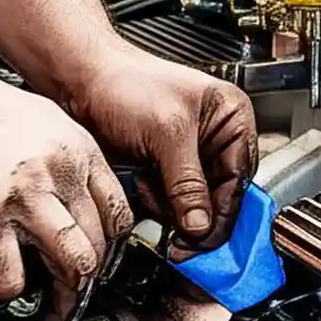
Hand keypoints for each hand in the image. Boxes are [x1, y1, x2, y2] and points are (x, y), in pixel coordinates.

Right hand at [0, 74, 133, 301]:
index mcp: (74, 147)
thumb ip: (56, 160)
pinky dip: (2, 294)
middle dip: (86, 283)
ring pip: (72, 265)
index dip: (111, 249)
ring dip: (60, 300)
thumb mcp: (33, 118)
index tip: (98, 267)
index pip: (118, 212)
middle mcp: (57, 171)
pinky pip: (10, 278)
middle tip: (70, 300)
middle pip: (99, 245)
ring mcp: (24, 196)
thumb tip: (65, 201)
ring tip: (44, 314)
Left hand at [64, 45, 257, 252]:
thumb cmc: (125, 83)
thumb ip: (186, 182)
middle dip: (193, 213)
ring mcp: (191, 156)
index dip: (222, 213)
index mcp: (232, 119)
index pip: (239, 179)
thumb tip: (200, 225)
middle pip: (220, 197)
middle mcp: (216, 138)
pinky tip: (141, 184)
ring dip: (170, 207)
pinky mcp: (166, 169)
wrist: (81, 82)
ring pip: (194, 205)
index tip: (203, 238)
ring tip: (148, 186)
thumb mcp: (166, 132)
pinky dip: (156, 203)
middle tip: (178, 236)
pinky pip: (171, 203)